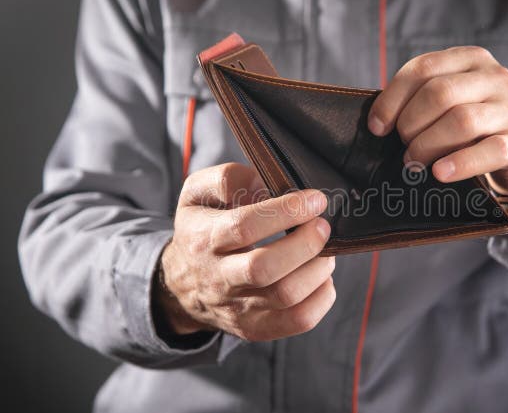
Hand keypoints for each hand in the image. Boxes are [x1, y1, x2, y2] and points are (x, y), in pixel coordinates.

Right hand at [154, 163, 335, 341]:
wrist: (182, 286)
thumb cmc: (201, 230)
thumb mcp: (197, 194)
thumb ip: (226, 178)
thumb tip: (264, 182)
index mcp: (204, 238)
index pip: (245, 226)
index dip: (286, 211)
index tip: (315, 199)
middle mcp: (219, 277)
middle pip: (265, 268)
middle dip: (305, 244)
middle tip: (323, 226)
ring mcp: (238, 307)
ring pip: (286, 296)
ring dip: (318, 269)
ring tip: (325, 250)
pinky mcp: (256, 328)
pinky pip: (298, 321)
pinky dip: (322, 298)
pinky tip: (321, 277)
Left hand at [368, 46, 507, 188]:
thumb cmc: (477, 126)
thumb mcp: (453, 100)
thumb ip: (422, 98)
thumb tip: (378, 121)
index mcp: (472, 59)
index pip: (422, 69)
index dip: (392, 100)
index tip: (377, 128)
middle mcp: (496, 77)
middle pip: (439, 94)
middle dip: (410, 124)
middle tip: (403, 147)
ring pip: (461, 120)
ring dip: (428, 145)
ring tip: (415, 162)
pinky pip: (490, 150)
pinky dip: (460, 163)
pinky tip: (441, 173)